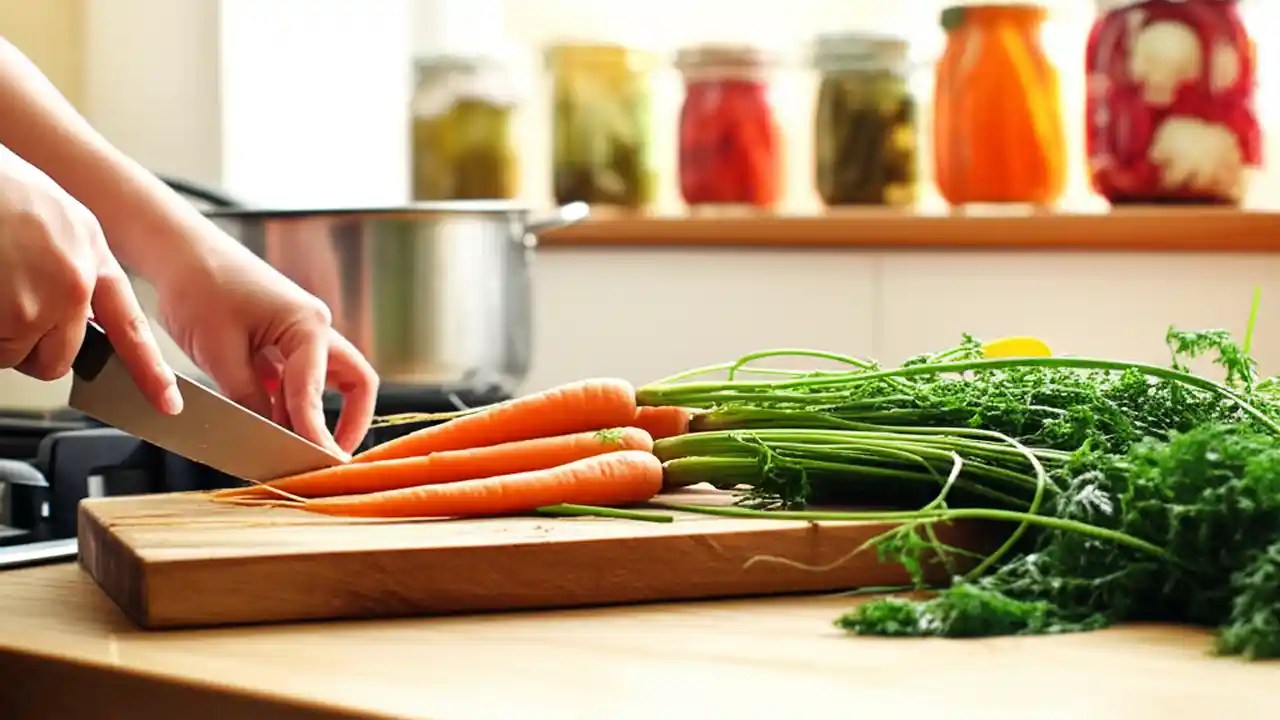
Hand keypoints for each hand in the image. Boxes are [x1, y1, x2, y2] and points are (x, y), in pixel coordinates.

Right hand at [0, 145, 180, 412]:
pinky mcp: (10, 315)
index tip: (168, 402)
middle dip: (27, 344)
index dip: (149, 369)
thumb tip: (71, 313)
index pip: (129, 324)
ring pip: (17, 355)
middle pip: (58, 357)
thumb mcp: (51, 218)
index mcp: (90, 252)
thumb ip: (71, 266)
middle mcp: (76, 281)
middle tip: (2, 298)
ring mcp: (42, 301)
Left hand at [153, 238, 377, 456]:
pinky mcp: (280, 340)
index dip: (316, 430)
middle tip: (331, 458)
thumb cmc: (199, 287)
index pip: (319, 390)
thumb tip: (268, 439)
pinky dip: (287, 405)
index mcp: (307, 325)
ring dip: (311, 416)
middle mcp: (314, 328)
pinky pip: (297, 379)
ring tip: (287, 449)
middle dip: (350, 422)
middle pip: (355, 381)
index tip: (316, 464)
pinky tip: (266, 425)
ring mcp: (300, 333)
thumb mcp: (219, 353)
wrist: (178, 251)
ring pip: (327, 383)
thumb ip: (249, 399)